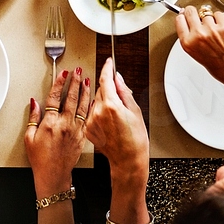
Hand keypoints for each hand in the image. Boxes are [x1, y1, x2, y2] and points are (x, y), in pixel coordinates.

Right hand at [25, 67, 90, 196]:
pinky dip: (90, 107)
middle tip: (77, 71)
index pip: (55, 98)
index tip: (63, 74)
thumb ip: (32, 118)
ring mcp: (75, 130)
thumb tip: (34, 103)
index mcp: (50, 123)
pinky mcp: (82, 136)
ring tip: (87, 80)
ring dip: (84, 92)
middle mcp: (64, 124)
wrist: (54, 175)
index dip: (59, 84)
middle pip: (71, 98)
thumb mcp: (29, 138)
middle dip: (74, 82)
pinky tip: (93, 100)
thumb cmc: (40, 159)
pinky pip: (87, 118)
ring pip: (81, 106)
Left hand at [84, 58, 147, 185]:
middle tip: (120, 100)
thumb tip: (118, 78)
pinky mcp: (88, 129)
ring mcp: (91, 121)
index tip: (108, 62)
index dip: (107, 68)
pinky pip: (92, 114)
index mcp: (111, 105)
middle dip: (109, 90)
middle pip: (100, 90)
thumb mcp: (135, 111)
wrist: (127, 161)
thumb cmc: (135, 140)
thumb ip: (124, 92)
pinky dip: (99, 114)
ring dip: (103, 102)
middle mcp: (98, 112)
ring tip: (116, 116)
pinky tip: (109, 124)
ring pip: (95, 102)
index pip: (105, 79)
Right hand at [175, 7, 223, 103]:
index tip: (185, 15)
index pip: (179, 20)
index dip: (183, 16)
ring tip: (215, 31)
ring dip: (210, 19)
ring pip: (206, 13)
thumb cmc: (221, 68)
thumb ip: (192, 40)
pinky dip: (220, 19)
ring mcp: (212, 29)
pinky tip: (222, 29)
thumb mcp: (198, 56)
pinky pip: (218, 14)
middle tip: (198, 15)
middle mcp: (198, 35)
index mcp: (188, 44)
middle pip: (190, 11)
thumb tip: (191, 26)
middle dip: (194, 12)